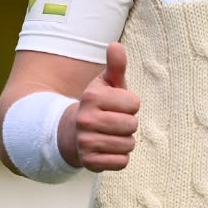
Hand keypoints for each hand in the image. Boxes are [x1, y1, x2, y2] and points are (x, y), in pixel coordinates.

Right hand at [59, 41, 140, 171]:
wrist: (73, 132)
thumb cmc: (99, 104)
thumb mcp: (107, 83)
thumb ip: (115, 65)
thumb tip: (116, 45)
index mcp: (92, 97)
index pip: (134, 103)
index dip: (131, 104)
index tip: (118, 105)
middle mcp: (85, 120)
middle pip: (132, 124)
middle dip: (129, 123)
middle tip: (115, 122)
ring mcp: (85, 142)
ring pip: (128, 144)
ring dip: (125, 141)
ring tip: (111, 135)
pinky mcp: (89, 162)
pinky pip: (121, 162)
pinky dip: (120, 157)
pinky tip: (108, 149)